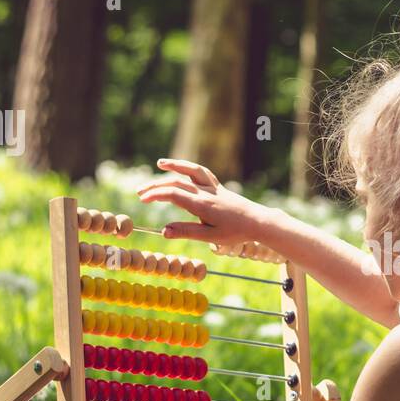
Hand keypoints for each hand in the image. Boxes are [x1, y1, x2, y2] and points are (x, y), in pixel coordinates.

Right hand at [136, 159, 275, 251]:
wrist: (259, 221)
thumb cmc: (235, 232)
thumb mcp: (210, 236)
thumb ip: (186, 232)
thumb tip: (164, 231)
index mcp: (202, 204)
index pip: (173, 193)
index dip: (155, 194)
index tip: (143, 200)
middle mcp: (206, 192)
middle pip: (176, 182)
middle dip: (156, 186)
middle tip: (140, 193)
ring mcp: (213, 187)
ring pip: (191, 170)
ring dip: (175, 166)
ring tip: (160, 164)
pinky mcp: (218, 187)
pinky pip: (202, 172)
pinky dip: (190, 168)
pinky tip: (182, 170)